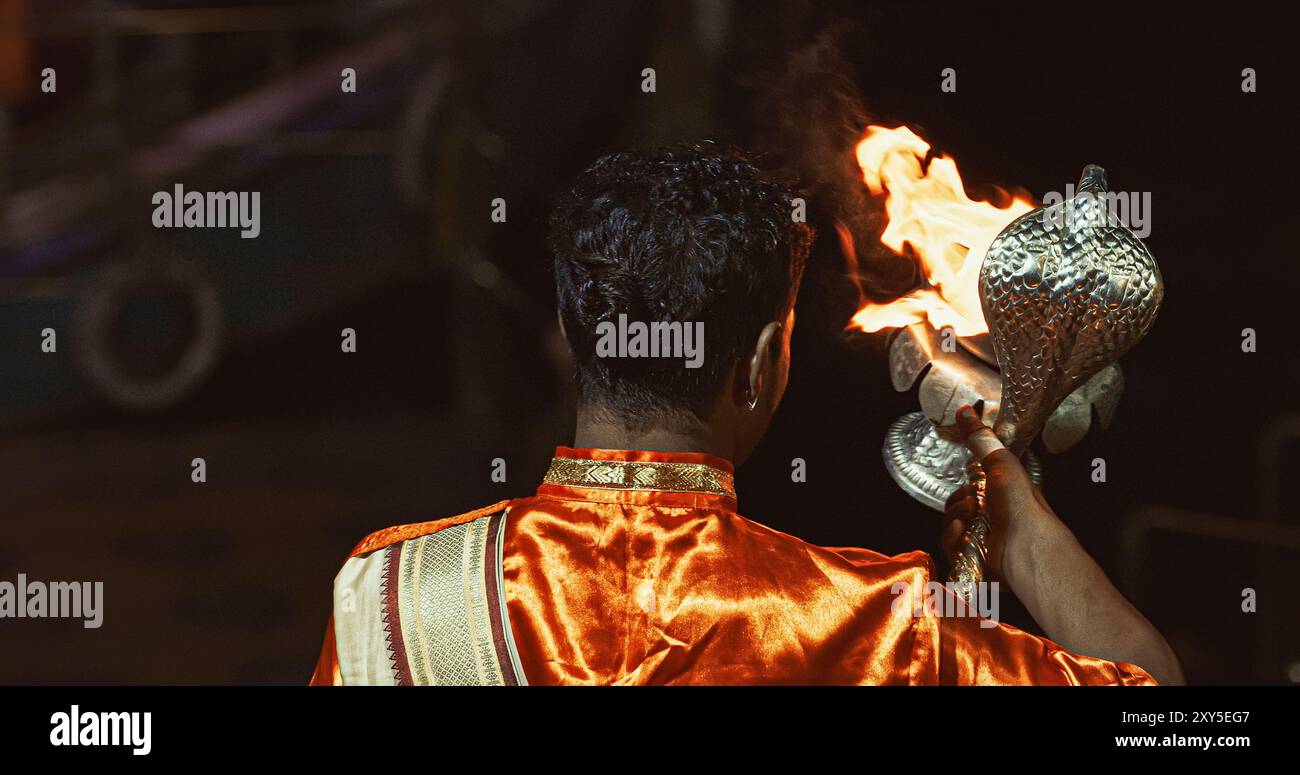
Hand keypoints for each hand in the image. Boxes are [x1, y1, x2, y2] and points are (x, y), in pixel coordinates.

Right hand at [940, 405, 1054, 583]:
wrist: (1023, 544)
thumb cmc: (1020, 504)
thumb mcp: (1000, 461)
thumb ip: (980, 437)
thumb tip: (964, 410)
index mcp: (999, 499)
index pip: (967, 491)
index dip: (966, 488)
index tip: (972, 485)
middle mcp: (989, 520)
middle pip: (954, 507)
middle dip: (960, 502)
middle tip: (975, 503)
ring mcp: (979, 539)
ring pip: (948, 525)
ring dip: (956, 519)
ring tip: (972, 520)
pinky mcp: (969, 558)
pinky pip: (947, 545)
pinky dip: (953, 538)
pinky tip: (966, 536)